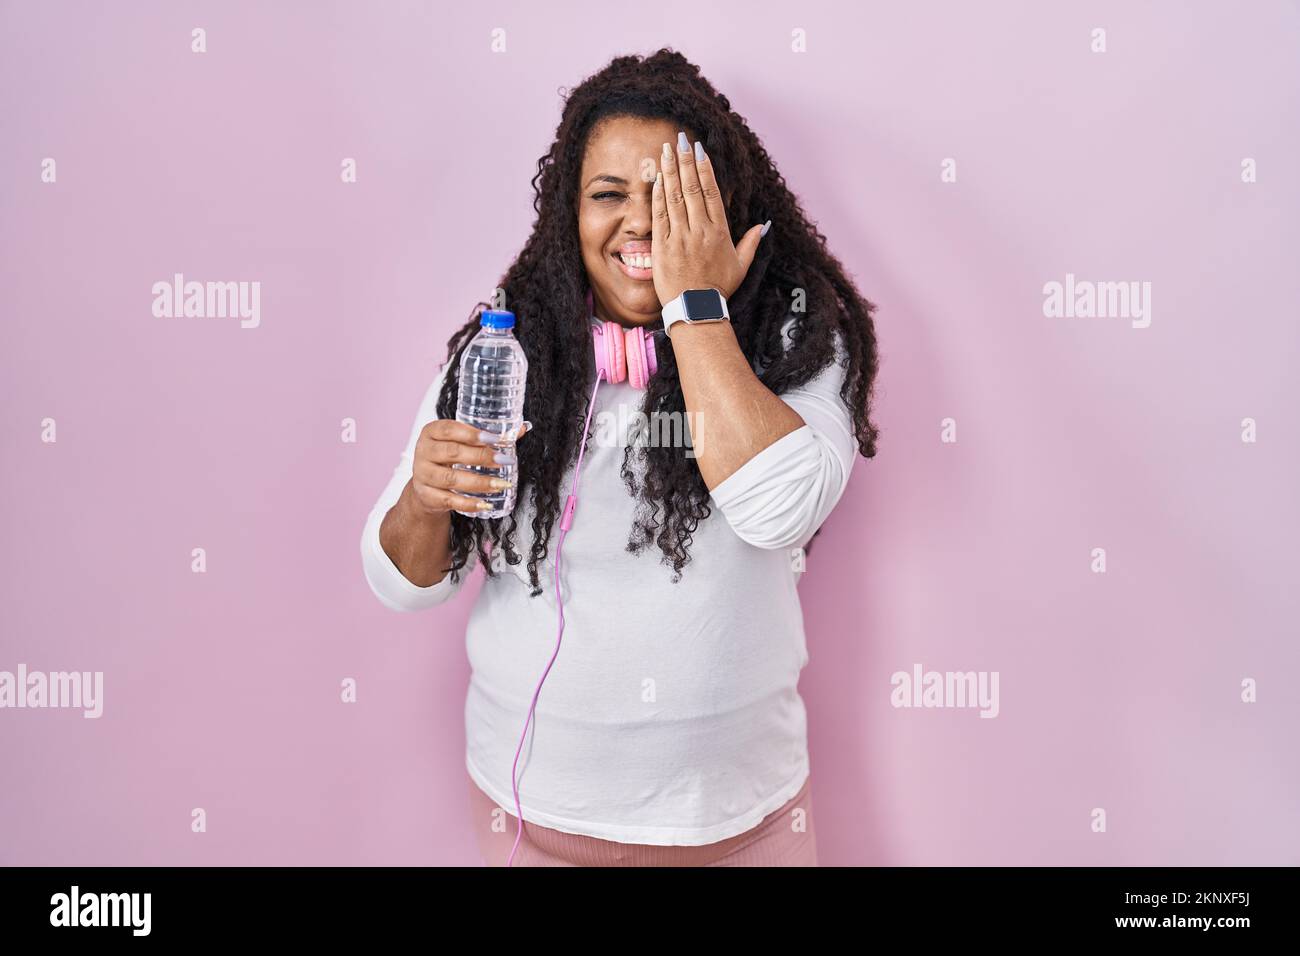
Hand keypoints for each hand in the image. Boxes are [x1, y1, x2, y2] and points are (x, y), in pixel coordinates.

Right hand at [408, 420, 529, 514]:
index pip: (449, 429)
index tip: (494, 439)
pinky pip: (449, 500)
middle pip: (452, 452)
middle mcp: (423, 451)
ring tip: (501, 484)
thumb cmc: (448, 458)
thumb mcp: (462, 443)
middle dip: (481, 457)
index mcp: (431, 432)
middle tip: (504, 461)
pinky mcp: (426, 496)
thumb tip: (522, 429)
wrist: (426, 486)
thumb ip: (489, 436)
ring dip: (480, 482)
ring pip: (452, 479)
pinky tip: (485, 504)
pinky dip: (469, 504)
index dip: (471, 434)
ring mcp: (423, 475)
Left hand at [652, 131, 766, 305]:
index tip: (699, 150)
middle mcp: (700, 231)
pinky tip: (657, 179)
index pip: (711, 192)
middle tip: (680, 140)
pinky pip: (660, 216)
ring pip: (675, 198)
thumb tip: (762, 225)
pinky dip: (658, 196)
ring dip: (670, 172)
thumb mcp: (740, 266)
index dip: (704, 169)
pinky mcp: (663, 247)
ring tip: (666, 151)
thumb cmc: (718, 289)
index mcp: (719, 232)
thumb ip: (750, 243)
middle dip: (685, 162)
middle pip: (692, 189)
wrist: (695, 310)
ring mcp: (681, 238)